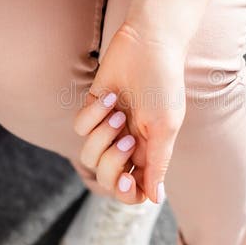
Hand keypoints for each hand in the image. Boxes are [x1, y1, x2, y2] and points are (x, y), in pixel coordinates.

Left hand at [74, 22, 185, 203]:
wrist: (148, 44)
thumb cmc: (162, 84)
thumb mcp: (165, 126)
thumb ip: (158, 164)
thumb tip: (156, 199)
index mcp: (150, 153)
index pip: (134, 191)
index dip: (128, 194)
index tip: (128, 182)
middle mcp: (128, 144)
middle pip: (107, 178)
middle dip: (111, 163)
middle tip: (125, 139)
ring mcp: (109, 128)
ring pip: (89, 155)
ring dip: (102, 135)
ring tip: (119, 113)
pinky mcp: (93, 110)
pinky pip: (80, 128)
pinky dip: (93, 114)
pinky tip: (110, 96)